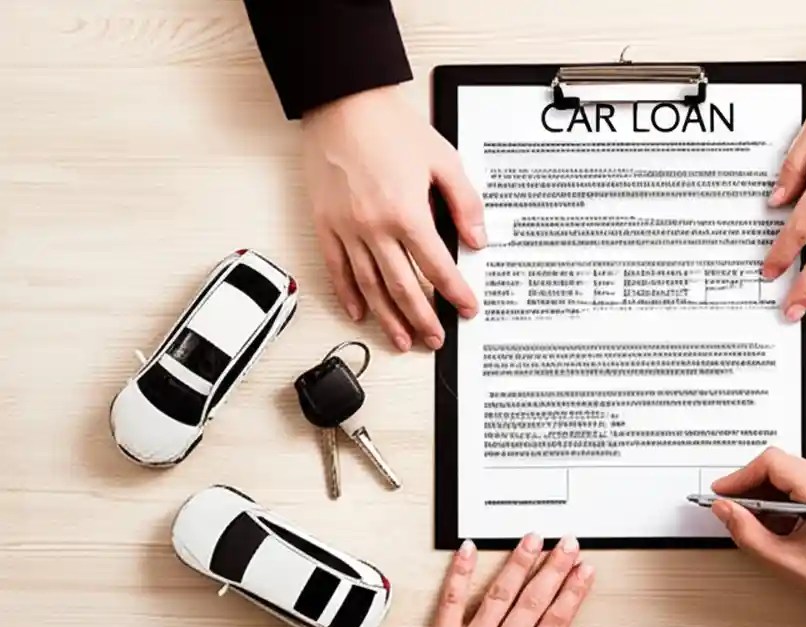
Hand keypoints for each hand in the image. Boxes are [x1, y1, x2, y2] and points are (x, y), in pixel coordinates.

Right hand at [301, 86, 484, 351]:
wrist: (343, 104)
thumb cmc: (390, 127)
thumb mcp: (444, 160)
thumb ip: (465, 203)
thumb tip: (477, 240)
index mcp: (407, 212)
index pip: (437, 266)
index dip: (455, 293)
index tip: (467, 309)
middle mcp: (375, 227)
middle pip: (403, 286)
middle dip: (423, 318)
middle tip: (436, 338)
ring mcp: (346, 228)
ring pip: (369, 286)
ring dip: (387, 318)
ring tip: (402, 340)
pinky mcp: (325, 223)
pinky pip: (336, 268)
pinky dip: (348, 295)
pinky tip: (360, 313)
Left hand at [396, 534, 603, 626]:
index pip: (556, 622)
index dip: (573, 592)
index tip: (584, 571)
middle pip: (534, 601)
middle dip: (554, 567)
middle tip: (567, 544)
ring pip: (500, 593)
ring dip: (519, 562)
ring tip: (532, 539)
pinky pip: (451, 600)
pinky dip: (459, 572)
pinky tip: (468, 550)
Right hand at [710, 449, 805, 626]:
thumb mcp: (785, 560)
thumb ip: (747, 532)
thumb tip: (725, 510)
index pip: (771, 462)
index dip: (740, 476)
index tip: (723, 493)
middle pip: (780, 465)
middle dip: (752, 488)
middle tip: (735, 511)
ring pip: (791, 474)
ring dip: (769, 495)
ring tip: (761, 525)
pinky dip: (786, 499)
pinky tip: (782, 525)